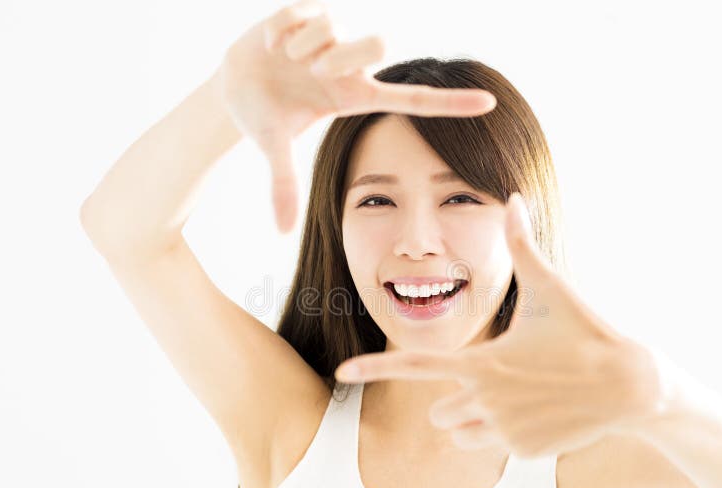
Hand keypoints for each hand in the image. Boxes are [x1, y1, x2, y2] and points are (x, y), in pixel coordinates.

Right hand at [217, 0, 496, 233]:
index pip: (412, 100)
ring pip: (335, 28)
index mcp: (354, 96)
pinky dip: (282, 30)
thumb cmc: (266, 117)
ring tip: (283, 60)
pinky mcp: (307, 13)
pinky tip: (271, 44)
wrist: (231, 88)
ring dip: (304, 48)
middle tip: (312, 73)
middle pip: (379, 44)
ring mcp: (331, 38)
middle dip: (341, 58)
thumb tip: (281, 231)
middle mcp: (349, 65)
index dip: (451, 103)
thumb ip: (283, 185)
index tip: (490, 104)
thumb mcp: (274, 148)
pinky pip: (305, 12)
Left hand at [334, 193, 668, 457]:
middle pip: (436, 410)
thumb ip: (523, 245)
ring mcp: (504, 431)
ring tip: (516, 398)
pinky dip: (508, 434)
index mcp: (482, 360)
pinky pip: (493, 448)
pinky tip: (541, 414)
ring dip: (473, 421)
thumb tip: (514, 197)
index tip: (343, 370)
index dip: (376, 366)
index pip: (415, 364)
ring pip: (458, 435)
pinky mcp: (523, 453)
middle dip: (453, 398)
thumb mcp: (551, 287)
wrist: (630, 386)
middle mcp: (485, 400)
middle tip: (495, 381)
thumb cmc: (585, 331)